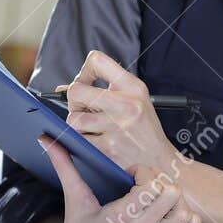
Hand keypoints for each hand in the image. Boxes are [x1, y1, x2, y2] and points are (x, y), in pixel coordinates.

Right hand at [31, 134, 200, 222]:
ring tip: (158, 197)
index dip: (143, 172)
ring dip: (176, 201)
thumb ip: (64, 168)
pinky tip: (175, 214)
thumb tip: (48, 140)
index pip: (150, 186)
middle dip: (161, 181)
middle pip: (172, 195)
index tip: (130, 174)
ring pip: (184, 214)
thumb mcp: (74, 201)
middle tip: (146, 183)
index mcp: (120, 218)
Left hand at [61, 50, 179, 179]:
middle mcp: (126, 104)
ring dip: (78, 125)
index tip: (86, 83)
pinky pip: (79, 140)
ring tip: (93, 128)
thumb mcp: (136, 100)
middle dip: (74, 102)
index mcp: (133, 87)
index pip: (97, 61)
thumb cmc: (145, 130)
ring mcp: (117, 126)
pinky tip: (96, 142)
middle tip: (84, 110)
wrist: (160, 161)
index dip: (84, 71)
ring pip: (73, 118)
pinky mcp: (108, 147)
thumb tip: (62, 88)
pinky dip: (83, 142)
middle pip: (76, 91)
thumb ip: (105, 90)